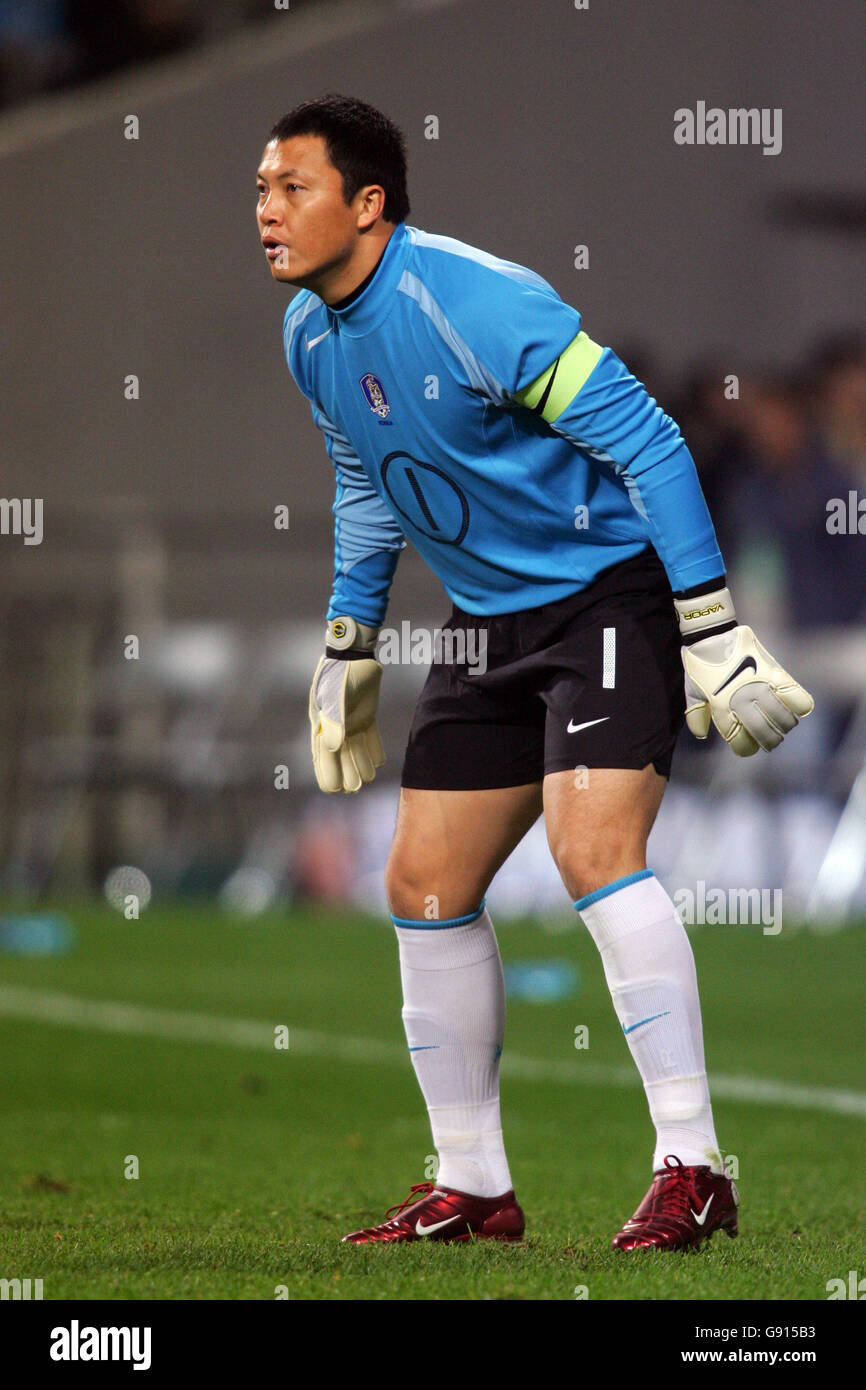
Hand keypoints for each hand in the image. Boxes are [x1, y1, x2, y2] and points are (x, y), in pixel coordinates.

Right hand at [309, 617, 384, 791]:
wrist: (355, 657)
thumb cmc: (339, 677)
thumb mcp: (333, 700)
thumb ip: (334, 723)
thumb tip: (332, 748)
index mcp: (322, 725)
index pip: (323, 755)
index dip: (327, 772)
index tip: (332, 789)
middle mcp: (336, 727)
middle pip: (340, 756)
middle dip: (346, 773)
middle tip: (353, 789)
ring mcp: (352, 721)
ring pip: (356, 749)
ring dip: (361, 764)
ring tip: (368, 780)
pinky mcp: (367, 715)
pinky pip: (370, 737)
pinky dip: (374, 749)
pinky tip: (380, 762)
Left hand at [682, 624, 813, 756]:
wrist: (710, 634)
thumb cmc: (700, 664)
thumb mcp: (691, 692)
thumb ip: (696, 715)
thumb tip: (701, 735)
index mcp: (722, 711)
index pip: (742, 744)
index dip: (748, 748)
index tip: (751, 744)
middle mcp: (742, 702)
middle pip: (766, 735)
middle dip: (771, 740)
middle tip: (773, 737)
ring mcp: (759, 687)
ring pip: (784, 720)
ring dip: (786, 725)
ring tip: (784, 722)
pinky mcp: (774, 672)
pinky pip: (796, 696)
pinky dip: (801, 705)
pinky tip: (797, 706)